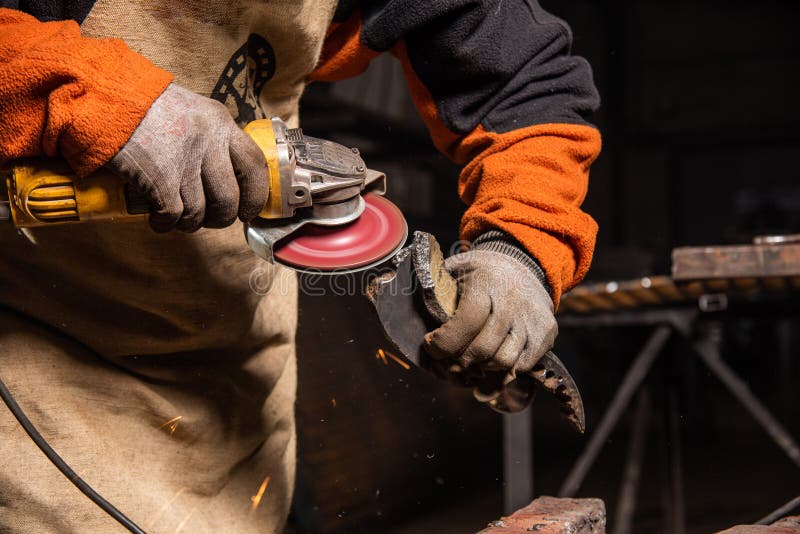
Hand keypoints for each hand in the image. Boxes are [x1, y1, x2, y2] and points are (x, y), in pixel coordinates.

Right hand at [106, 83, 267, 231]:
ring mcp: (184, 160)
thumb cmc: (144, 106)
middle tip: (211, 219)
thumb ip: (212, 137)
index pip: (256, 165)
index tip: (249, 209)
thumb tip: (228, 174)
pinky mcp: (159, 177)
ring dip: (190, 223)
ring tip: (179, 217)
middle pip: (230, 198)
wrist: (104, 97)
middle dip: (222, 218)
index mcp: (220, 122)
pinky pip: (174, 215)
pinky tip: (159, 218)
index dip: (257, 195)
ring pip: (201, 212)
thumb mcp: (191, 111)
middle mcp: (208, 140)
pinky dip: (166, 223)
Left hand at [423, 248, 556, 384]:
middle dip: (459, 361)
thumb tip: (410, 297)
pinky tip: (491, 363)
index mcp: (487, 283)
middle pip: (483, 349)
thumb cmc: (482, 271)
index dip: (444, 343)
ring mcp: (532, 318)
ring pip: (503, 361)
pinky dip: (505, 371)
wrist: (525, 264)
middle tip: (448, 362)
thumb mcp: (457, 267)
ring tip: (469, 361)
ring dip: (481, 368)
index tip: (430, 345)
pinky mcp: (546, 331)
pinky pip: (524, 365)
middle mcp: (513, 301)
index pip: (465, 323)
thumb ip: (436, 283)